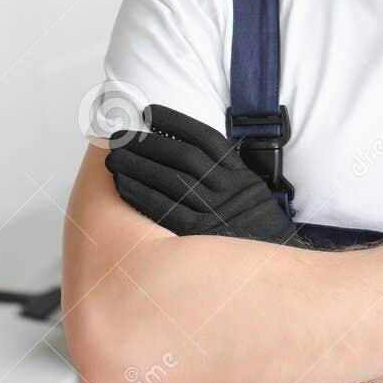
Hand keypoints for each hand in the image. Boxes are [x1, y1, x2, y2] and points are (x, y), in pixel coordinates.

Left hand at [104, 104, 303, 246]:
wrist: (268, 270)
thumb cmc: (252, 227)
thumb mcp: (248, 191)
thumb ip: (224, 171)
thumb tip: (183, 147)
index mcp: (238, 174)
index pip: (204, 139)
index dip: (175, 122)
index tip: (149, 112)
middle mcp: (227, 189)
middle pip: (182, 156)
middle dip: (148, 142)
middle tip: (120, 135)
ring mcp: (213, 212)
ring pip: (170, 180)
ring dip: (138, 165)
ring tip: (114, 156)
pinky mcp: (196, 235)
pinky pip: (164, 210)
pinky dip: (141, 193)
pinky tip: (122, 183)